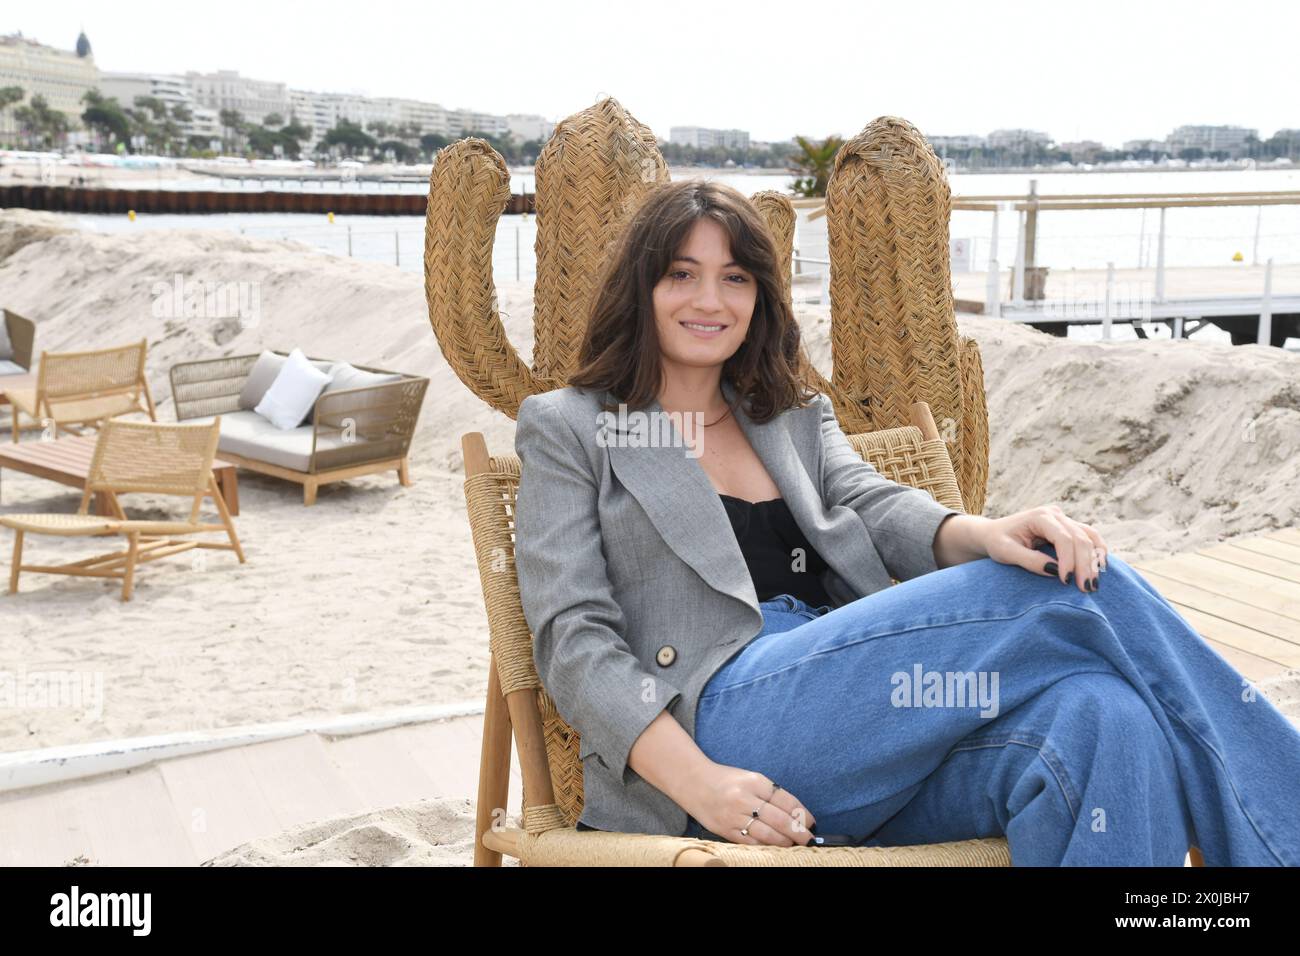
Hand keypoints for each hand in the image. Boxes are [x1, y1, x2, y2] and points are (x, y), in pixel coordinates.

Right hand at [684, 761, 817, 845]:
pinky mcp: (726, 830)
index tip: (811, 822)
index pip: (785, 799)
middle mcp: (744, 798)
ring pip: (767, 834)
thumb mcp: (749, 778)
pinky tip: (775, 846)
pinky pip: (751, 842)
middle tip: (809, 839)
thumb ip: (770, 794)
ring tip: (794, 844)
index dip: (801, 813)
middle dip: (798, 831)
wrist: (693, 783)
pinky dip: (766, 845)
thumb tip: (795, 814)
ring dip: (785, 841)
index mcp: (753, 781)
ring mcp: (734, 816)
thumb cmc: (726, 780)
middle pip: (779, 819)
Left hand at [981, 505, 1108, 592]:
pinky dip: (1097, 553)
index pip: (1062, 538)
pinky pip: (1089, 538)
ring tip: (1094, 584)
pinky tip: (1100, 569)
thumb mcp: (1006, 553)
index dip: (1068, 560)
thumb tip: (1056, 571)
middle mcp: (1055, 514)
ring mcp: (1064, 519)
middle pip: (1080, 538)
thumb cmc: (997, 542)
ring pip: (1089, 537)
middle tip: (1087, 589)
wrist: (994, 534)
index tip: (1066, 581)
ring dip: (1095, 560)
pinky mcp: (1068, 528)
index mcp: (1040, 516)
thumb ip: (1029, 560)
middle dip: (1085, 564)